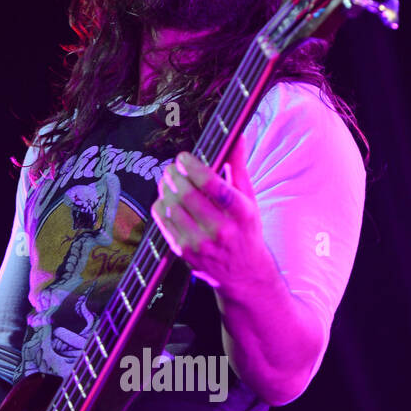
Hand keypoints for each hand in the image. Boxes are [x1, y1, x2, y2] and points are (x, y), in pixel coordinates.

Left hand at [151, 140, 272, 296]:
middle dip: (174, 175)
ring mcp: (201, 244)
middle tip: (173, 167)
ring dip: (165, 189)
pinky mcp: (184, 252)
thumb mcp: (249, 199)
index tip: (184, 157)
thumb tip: (237, 136)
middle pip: (187, 195)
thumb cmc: (246, 231)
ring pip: (172, 207)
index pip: (212, 185)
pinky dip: (160, 206)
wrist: (245, 275)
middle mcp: (221, 230)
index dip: (192, 167)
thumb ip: (239, 166)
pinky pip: (163, 222)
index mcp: (241, 213)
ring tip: (169, 181)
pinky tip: (166, 199)